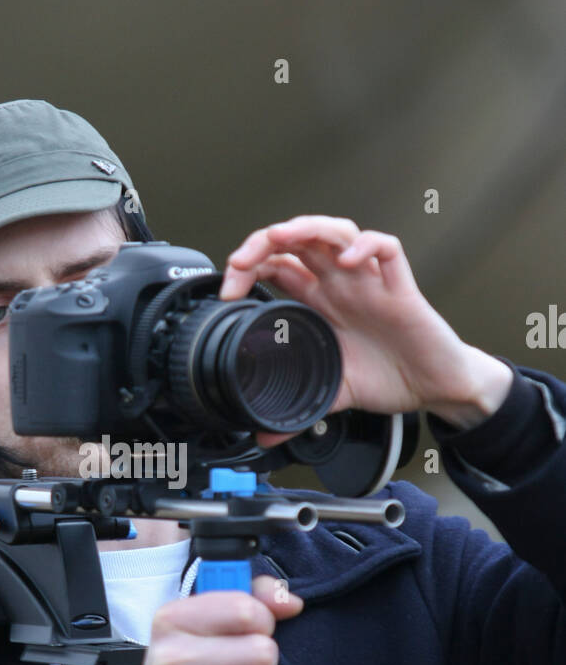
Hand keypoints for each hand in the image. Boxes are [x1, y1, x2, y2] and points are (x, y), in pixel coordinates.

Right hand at [128, 577, 304, 664]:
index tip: (253, 630)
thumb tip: (291, 603)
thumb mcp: (214, 619)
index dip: (262, 621)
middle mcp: (168, 656)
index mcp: (171, 619)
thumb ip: (257, 597)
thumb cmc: (193, 663)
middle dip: (262, 661)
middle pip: (261, 651)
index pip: (245, 610)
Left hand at [221, 215, 512, 441]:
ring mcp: (369, 282)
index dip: (248, 268)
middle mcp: (341, 285)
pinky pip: (387, 248)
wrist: (435, 387)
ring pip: (336, 231)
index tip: (229, 295)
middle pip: (298, 239)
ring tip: (283, 238)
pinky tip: (347, 261)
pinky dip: (366, 246)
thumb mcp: (333, 395)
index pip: (276, 265)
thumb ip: (296, 412)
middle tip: (241, 264)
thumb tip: (264, 436)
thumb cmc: (390, 377)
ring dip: (307, 228)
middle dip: (264, 241)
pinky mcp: (401, 288)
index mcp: (320, 303)